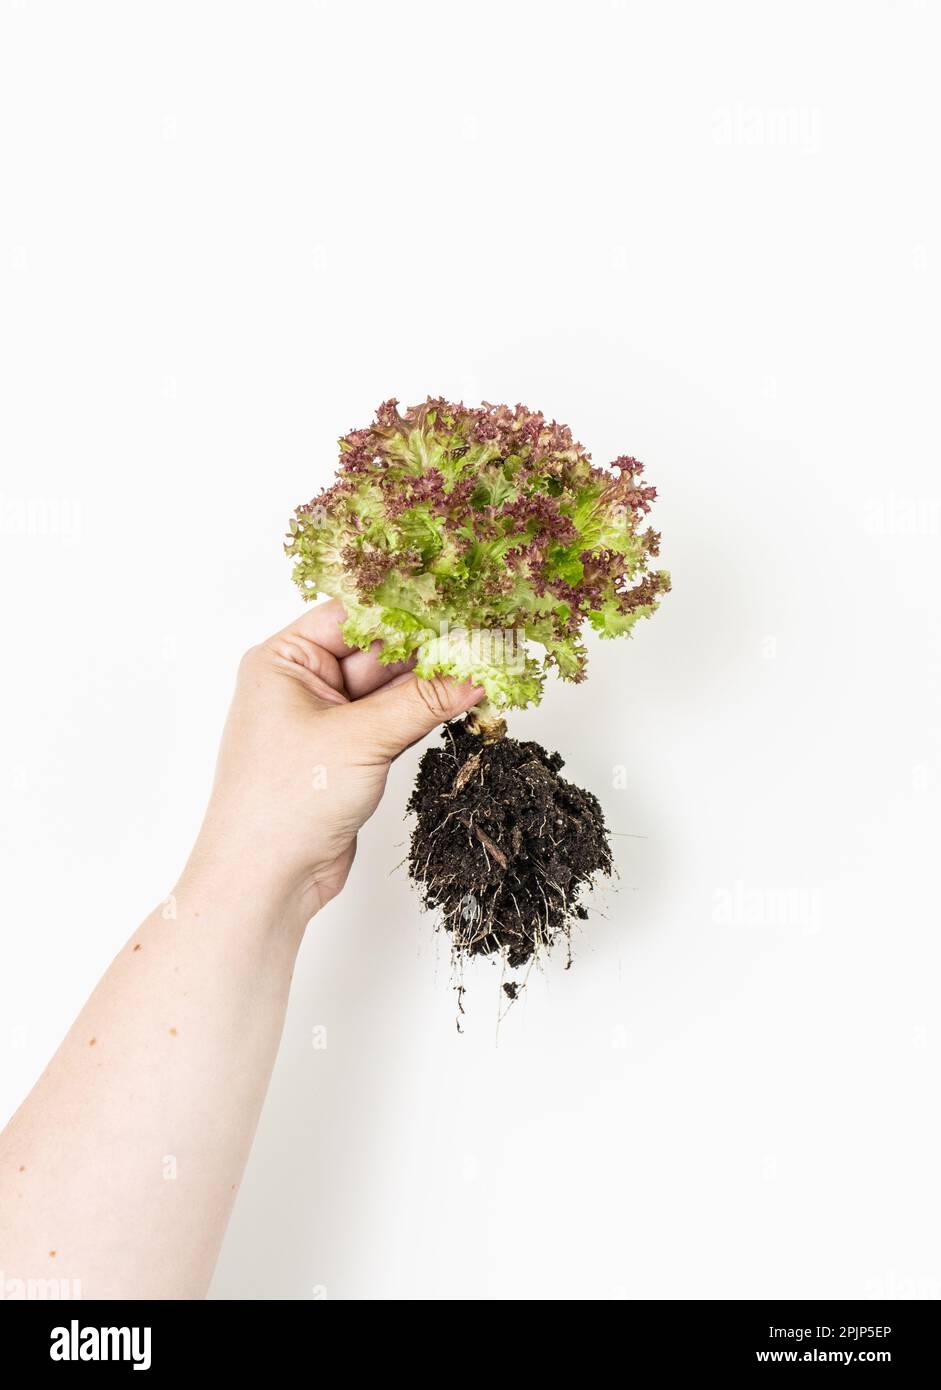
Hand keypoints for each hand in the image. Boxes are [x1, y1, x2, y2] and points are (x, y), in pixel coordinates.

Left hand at [181, 600, 483, 921]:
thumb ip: (423, 701)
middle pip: (378, 650)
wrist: (265, 880)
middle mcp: (302, 683)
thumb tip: (475, 670)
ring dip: (434, 684)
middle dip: (430, 648)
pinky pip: (394, 721)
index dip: (408, 609)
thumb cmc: (284, 803)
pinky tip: (465, 702)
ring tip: (486, 667)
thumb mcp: (361, 740)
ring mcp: (326, 721)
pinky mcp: (348, 755)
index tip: (460, 604)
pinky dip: (426, 714)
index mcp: (283, 660)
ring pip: (391, 688)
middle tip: (486, 638)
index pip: (354, 615)